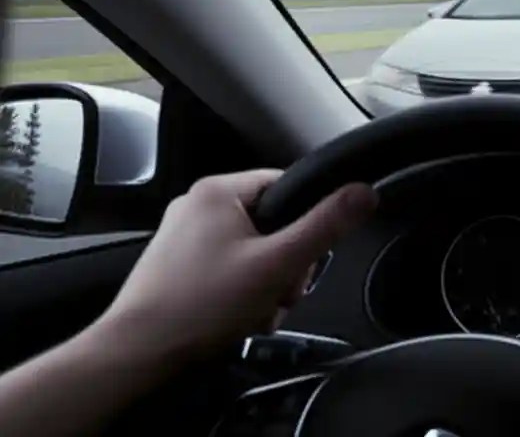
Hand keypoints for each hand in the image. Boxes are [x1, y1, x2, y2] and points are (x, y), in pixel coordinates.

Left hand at [100, 169, 377, 362]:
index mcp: (218, 191)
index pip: (287, 186)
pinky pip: (229, 268)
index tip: (305, 257)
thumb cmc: (200, 305)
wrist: (138, 352)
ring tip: (254, 308)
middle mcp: (197, 206)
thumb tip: (364, 193)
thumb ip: (324, 227)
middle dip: (285, 264)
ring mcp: (183, 237)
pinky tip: (237, 315)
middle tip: (277, 291)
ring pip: (253, 250)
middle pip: (273, 223)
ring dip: (266, 283)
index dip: (308, 222)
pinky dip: (241, 292)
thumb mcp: (277, 264)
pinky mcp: (177, 265)